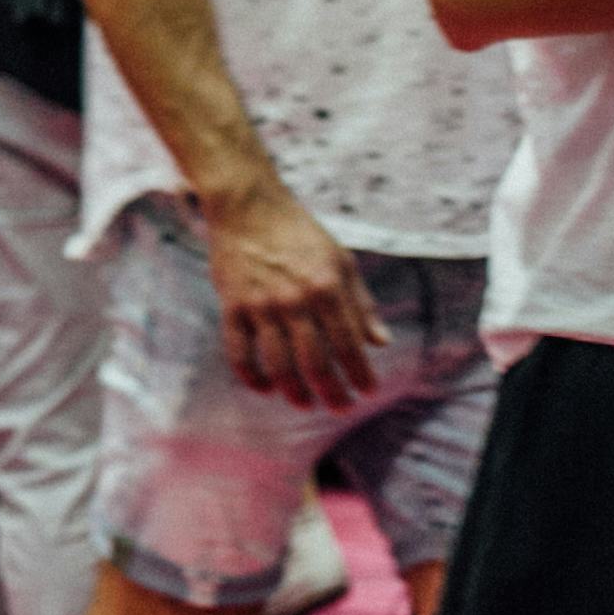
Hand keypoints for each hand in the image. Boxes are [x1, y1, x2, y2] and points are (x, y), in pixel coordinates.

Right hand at [202, 179, 387, 410]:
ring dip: (295, 392)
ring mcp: (260, 305)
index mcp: (327, 288)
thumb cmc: (300, 233)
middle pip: (316, 363)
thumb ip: (361, 304)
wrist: (247, 206)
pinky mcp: (232, 306)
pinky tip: (265, 388)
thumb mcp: (341, 261)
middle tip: (340, 407)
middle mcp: (295, 301)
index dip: (360, 375)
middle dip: (332, 393)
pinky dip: (252, 376)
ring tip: (305, 404)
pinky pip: (239, 352)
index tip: (367, 392)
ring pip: (279, 365)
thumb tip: (381, 342)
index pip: (350, 346)